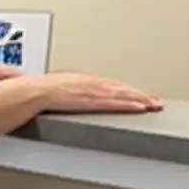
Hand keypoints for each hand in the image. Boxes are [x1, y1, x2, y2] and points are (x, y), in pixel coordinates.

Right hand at [35, 72, 162, 112]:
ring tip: (154, 105)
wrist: (32, 91)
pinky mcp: (91, 100)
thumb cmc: (40, 91)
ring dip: (140, 100)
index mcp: (86, 81)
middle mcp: (93, 83)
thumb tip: (70, 98)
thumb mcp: (59, 89)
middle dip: (141, 95)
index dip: (128, 91)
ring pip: (122, 95)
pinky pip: (115, 103)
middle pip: (122, 89)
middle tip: (156, 102)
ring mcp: (93, 91)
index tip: (141, 97)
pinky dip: (129, 104)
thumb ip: (68, 93)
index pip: (113, 86)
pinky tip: (140, 107)